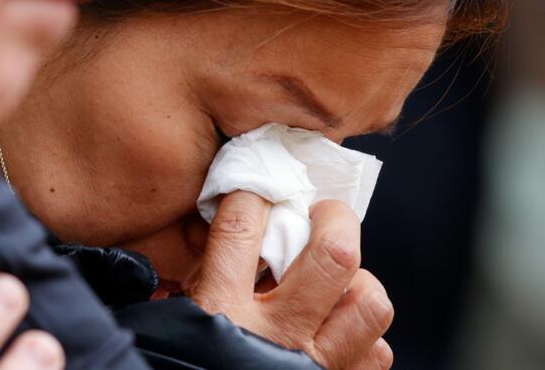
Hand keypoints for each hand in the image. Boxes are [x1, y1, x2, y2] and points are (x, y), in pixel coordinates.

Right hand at [189, 193, 393, 369]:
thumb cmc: (176, 367)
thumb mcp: (168, 321)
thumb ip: (187, 280)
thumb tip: (206, 229)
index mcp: (218, 309)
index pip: (243, 227)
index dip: (254, 196)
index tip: (257, 191)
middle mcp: (275, 333)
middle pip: (333, 254)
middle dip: (334, 219)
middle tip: (322, 215)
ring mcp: (313, 365)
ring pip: (370, 302)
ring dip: (359, 282)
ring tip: (339, 280)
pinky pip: (376, 353)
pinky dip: (365, 337)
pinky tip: (338, 333)